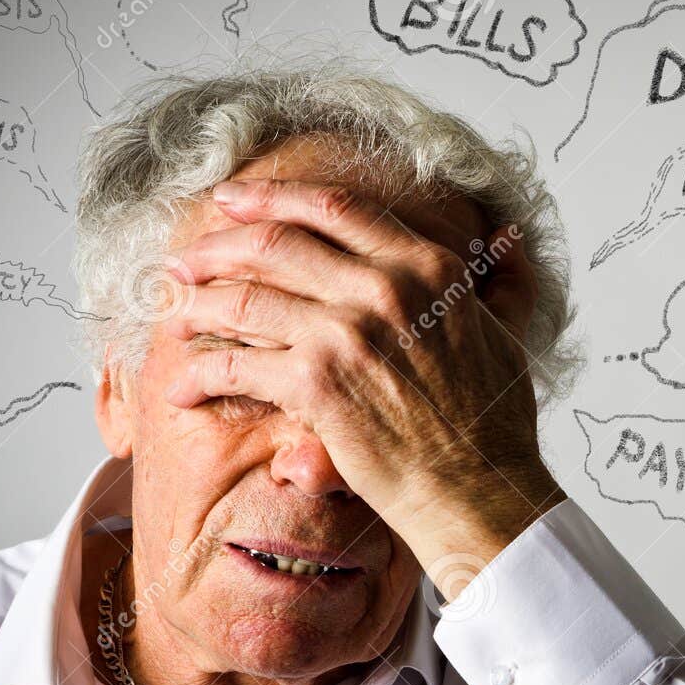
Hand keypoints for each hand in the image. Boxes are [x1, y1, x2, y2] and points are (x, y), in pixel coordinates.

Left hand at [160, 178, 565, 592]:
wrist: (478, 487)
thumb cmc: (493, 423)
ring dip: (198, 305)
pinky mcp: (316, 384)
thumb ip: (500, 282)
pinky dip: (201, 374)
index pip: (334, 209)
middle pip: (274, 243)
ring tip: (176, 316)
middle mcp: (383, 287)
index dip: (272, 197)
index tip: (233, 200)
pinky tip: (185, 385)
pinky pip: (237, 364)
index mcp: (426, 267)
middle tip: (185, 261)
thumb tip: (507, 241)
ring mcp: (346, 333)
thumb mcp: (507, 333)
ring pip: (245, 298)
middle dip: (216, 247)